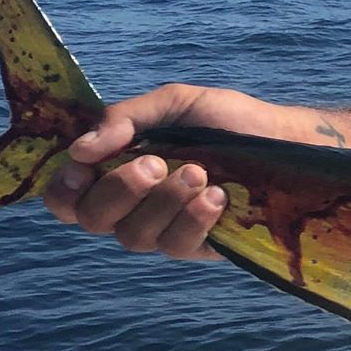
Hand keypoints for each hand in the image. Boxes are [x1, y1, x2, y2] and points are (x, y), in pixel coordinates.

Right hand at [44, 84, 232, 259]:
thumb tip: (80, 149)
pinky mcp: (197, 246)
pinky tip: (218, 196)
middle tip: (157, 163)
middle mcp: (133, 205)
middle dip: (120, 190)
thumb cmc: (228, 121)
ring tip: (200, 172)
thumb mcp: (174, 104)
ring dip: (163, 202)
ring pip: (133, 236)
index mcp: (118, 168)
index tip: (84, 170)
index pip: (68, 197)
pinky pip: (176, 246)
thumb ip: (125, 119)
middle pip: (93, 219)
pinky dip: (193, 219)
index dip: (64, 190)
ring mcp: (164, 228)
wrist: (286, 140)